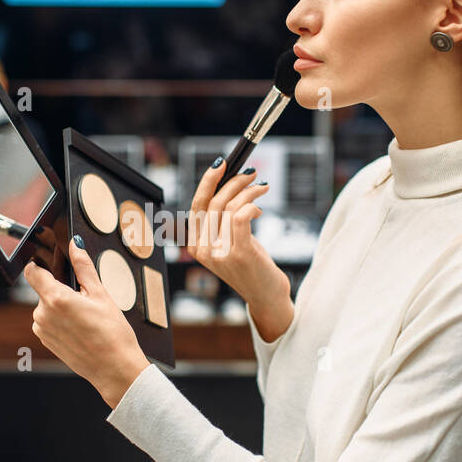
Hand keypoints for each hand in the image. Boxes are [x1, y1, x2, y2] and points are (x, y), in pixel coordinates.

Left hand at [22, 237, 151, 409]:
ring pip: (47, 307)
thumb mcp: (100, 294)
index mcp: (55, 298)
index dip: (40, 264)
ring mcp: (42, 330)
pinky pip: (48, 322)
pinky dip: (61, 321)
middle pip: (44, 290)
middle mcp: (42, 314)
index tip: (51, 264)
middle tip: (85, 299)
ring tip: (85, 317)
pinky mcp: (46, 341)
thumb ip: (83, 267)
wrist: (114, 368)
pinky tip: (80, 329)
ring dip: (61, 307)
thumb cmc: (112, 333)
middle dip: (60, 289)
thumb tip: (75, 245)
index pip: (32, 272)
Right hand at [187, 157, 290, 313]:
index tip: (222, 164)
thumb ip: (224, 220)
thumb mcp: (230, 243)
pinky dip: (252, 205)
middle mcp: (203, 250)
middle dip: (233, 181)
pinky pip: (241, 215)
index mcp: (195, 246)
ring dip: (249, 191)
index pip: (197, 204)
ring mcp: (220, 253)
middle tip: (250, 172)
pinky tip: (260, 207)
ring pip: (230, 206)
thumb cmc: (251, 268)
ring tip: (262, 188)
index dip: (208, 181)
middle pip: (214, 202)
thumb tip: (230, 184)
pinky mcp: (239, 253)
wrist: (266, 297)